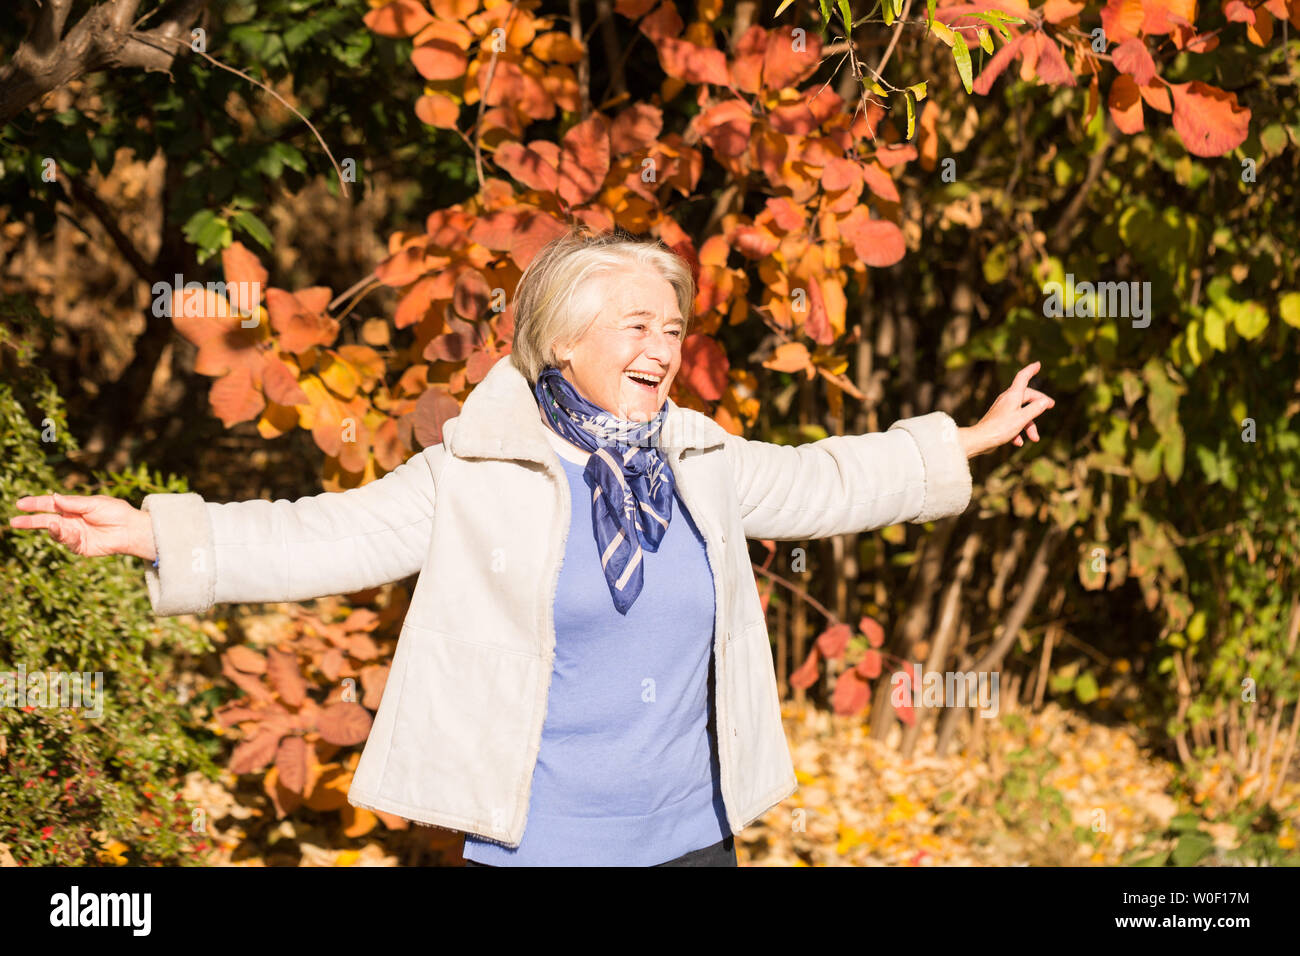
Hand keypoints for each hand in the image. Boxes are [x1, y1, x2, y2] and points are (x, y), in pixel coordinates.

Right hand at [8, 493, 155, 560]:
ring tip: (50, 524)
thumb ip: (73, 503)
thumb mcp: (94, 503)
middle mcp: (71, 521)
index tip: (21, 503)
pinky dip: (66, 537)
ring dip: (51, 528)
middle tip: (15, 522)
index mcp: (73, 507)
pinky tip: (68, 531)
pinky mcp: (81, 547)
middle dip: (30, 521)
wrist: (132, 529)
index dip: (36, 504)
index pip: (51, 505)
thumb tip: (53, 497)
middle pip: (46, 520)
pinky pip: (68, 543)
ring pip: (55, 533)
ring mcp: (75, 534)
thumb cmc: (116, 512)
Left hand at [957, 361, 1055, 458]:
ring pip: (1021, 413)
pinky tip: (1019, 442)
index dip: (1031, 370)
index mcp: (1012, 395)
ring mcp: (1002, 409)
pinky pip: (1013, 422)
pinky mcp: (999, 420)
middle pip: (1026, 396)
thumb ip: (1035, 409)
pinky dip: (1018, 432)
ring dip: (1029, 425)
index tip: (1038, 364)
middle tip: (1051, 406)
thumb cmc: (1000, 428)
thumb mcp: (1022, 418)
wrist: (980, 440)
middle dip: (1038, 405)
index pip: (1023, 377)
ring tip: (1035, 438)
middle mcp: (1007, 400)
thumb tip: (1044, 401)